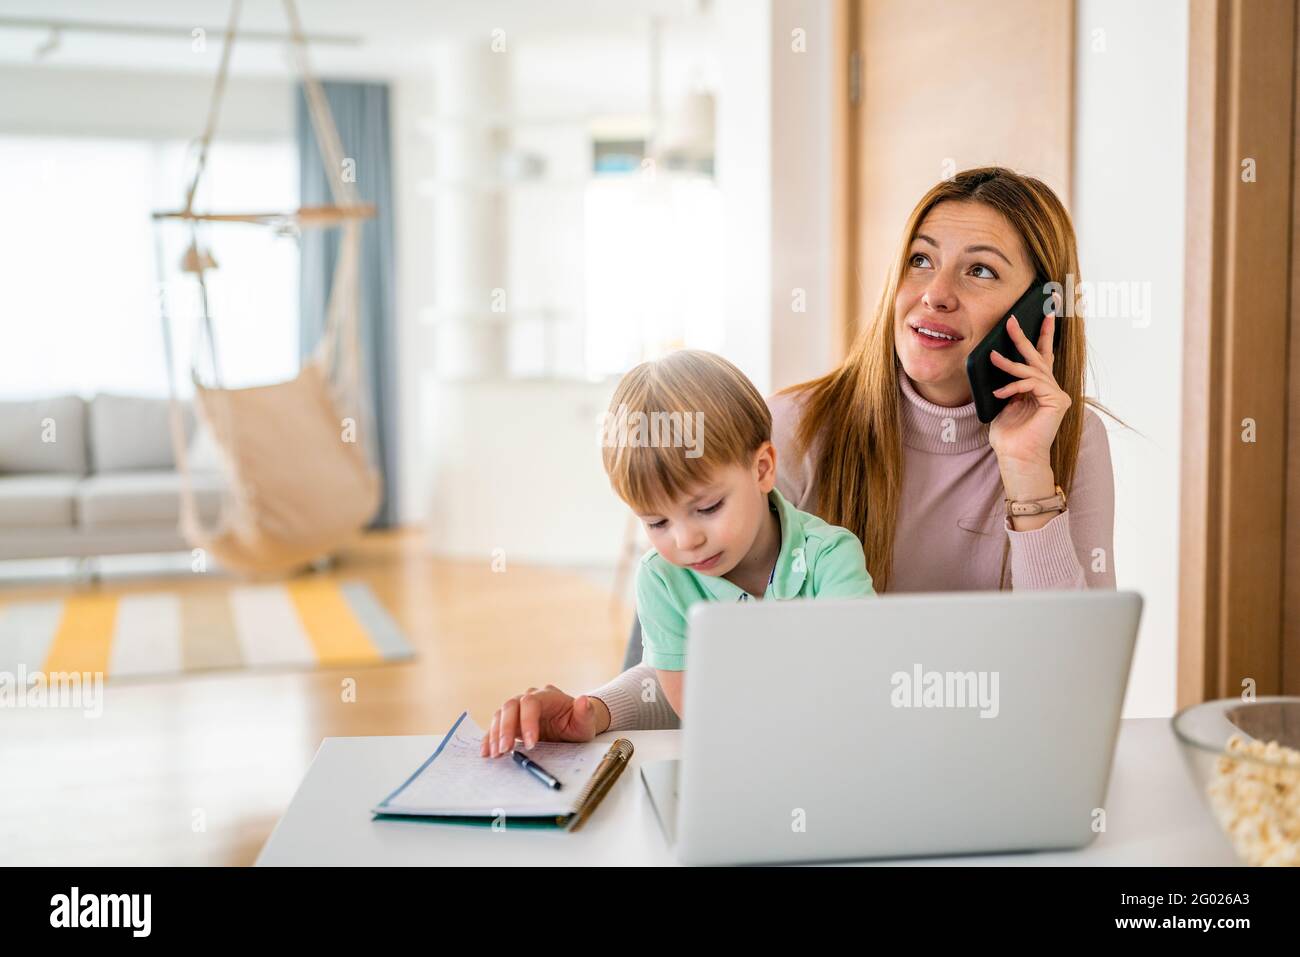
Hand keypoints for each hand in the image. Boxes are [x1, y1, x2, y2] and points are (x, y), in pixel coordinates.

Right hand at [479, 684, 610, 757]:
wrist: (573, 724)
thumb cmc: (579, 723)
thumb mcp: (586, 722)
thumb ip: (585, 712)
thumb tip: (583, 700)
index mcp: (547, 696)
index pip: (531, 703)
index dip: (527, 721)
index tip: (531, 743)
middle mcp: (529, 699)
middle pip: (510, 706)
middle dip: (506, 729)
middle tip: (505, 749)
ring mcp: (518, 710)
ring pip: (500, 715)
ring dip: (495, 734)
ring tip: (495, 754)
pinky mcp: (511, 723)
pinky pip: (496, 727)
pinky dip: (490, 738)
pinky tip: (486, 752)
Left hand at [987, 311, 1070, 494]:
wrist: (1016, 456)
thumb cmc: (1008, 434)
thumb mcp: (1003, 402)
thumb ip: (1008, 383)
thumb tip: (998, 360)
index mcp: (1038, 388)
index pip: (1040, 358)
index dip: (1042, 336)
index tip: (1043, 315)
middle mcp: (1051, 389)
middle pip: (1039, 356)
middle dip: (1025, 336)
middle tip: (1012, 319)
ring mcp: (1056, 395)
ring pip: (1032, 369)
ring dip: (1010, 363)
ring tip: (993, 356)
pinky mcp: (1057, 401)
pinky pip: (1032, 384)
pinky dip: (1014, 386)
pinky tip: (1000, 393)